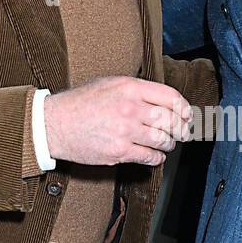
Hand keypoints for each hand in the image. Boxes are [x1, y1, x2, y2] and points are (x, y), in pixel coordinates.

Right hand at [44, 77, 191, 166]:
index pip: (171, 98)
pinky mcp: (119, 151)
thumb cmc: (81, 103)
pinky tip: (154, 155)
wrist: (54, 124)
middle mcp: (130, 108)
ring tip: (165, 143)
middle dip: (181, 129)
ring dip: (169, 144)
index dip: (185, 109)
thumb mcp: (110, 84)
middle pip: (172, 121)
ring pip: (163, 140)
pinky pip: (149, 157)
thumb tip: (164, 102)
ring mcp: (125, 131)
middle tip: (182, 133)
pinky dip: (157, 158)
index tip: (187, 115)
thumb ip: (137, 90)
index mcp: (130, 88)